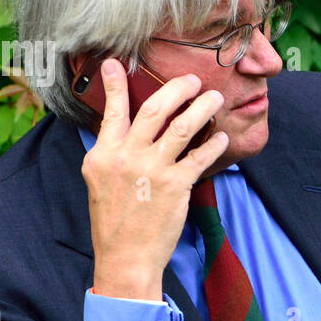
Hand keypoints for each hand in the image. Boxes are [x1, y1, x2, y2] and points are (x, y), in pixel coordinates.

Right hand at [83, 57, 229, 300]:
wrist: (125, 258)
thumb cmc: (114, 220)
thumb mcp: (99, 181)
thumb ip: (110, 151)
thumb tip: (121, 125)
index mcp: (103, 155)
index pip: (111, 111)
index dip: (116, 85)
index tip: (116, 62)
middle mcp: (126, 157)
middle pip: (154, 110)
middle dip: (177, 89)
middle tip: (193, 80)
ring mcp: (152, 171)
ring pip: (182, 127)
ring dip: (202, 108)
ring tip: (214, 99)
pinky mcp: (176, 186)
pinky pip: (200, 156)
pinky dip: (213, 144)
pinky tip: (221, 136)